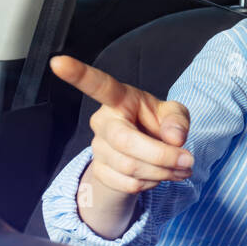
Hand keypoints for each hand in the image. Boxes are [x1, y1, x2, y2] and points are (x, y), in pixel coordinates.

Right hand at [49, 54, 194, 196]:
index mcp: (119, 99)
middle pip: (126, 142)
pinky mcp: (101, 171)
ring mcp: (98, 148)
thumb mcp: (173, 113)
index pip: (98, 85)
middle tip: (188, 160)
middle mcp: (103, 122)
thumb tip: (174, 138)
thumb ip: (177, 120)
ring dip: (164, 172)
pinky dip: (153, 183)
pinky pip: (129, 184)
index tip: (57, 61)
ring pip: (131, 168)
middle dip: (162, 156)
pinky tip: (160, 175)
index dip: (78, 74)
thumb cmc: (156, 123)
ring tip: (181, 168)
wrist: (145, 153)